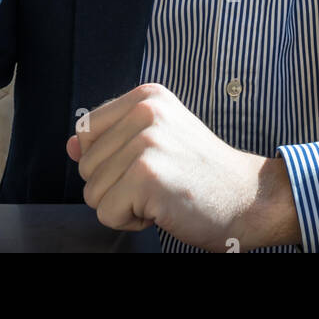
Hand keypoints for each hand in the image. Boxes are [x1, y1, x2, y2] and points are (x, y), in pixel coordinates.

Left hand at [67, 83, 301, 251]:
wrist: (248, 198)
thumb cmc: (201, 174)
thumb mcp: (157, 141)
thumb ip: (111, 139)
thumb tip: (70, 145)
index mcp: (147, 97)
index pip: (86, 132)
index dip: (107, 161)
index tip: (147, 165)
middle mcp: (145, 111)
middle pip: (85, 166)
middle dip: (116, 187)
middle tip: (159, 183)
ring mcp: (146, 142)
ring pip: (92, 192)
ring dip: (123, 205)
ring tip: (161, 195)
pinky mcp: (147, 176)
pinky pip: (107, 213)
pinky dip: (131, 222)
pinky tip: (163, 209)